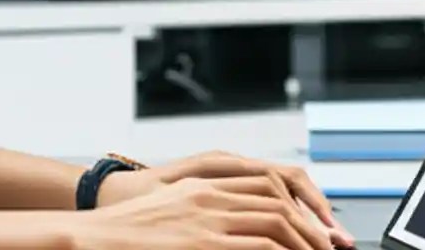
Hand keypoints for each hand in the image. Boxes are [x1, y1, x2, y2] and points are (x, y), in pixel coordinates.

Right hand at [96, 152, 352, 247]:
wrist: (92, 237)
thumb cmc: (127, 232)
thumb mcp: (172, 210)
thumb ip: (206, 212)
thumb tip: (244, 229)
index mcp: (203, 183)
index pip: (269, 182)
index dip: (301, 204)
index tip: (318, 226)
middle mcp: (209, 195)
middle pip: (280, 200)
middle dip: (312, 225)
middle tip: (331, 246)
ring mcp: (207, 218)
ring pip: (276, 223)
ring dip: (304, 242)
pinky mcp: (204, 243)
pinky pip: (258, 247)